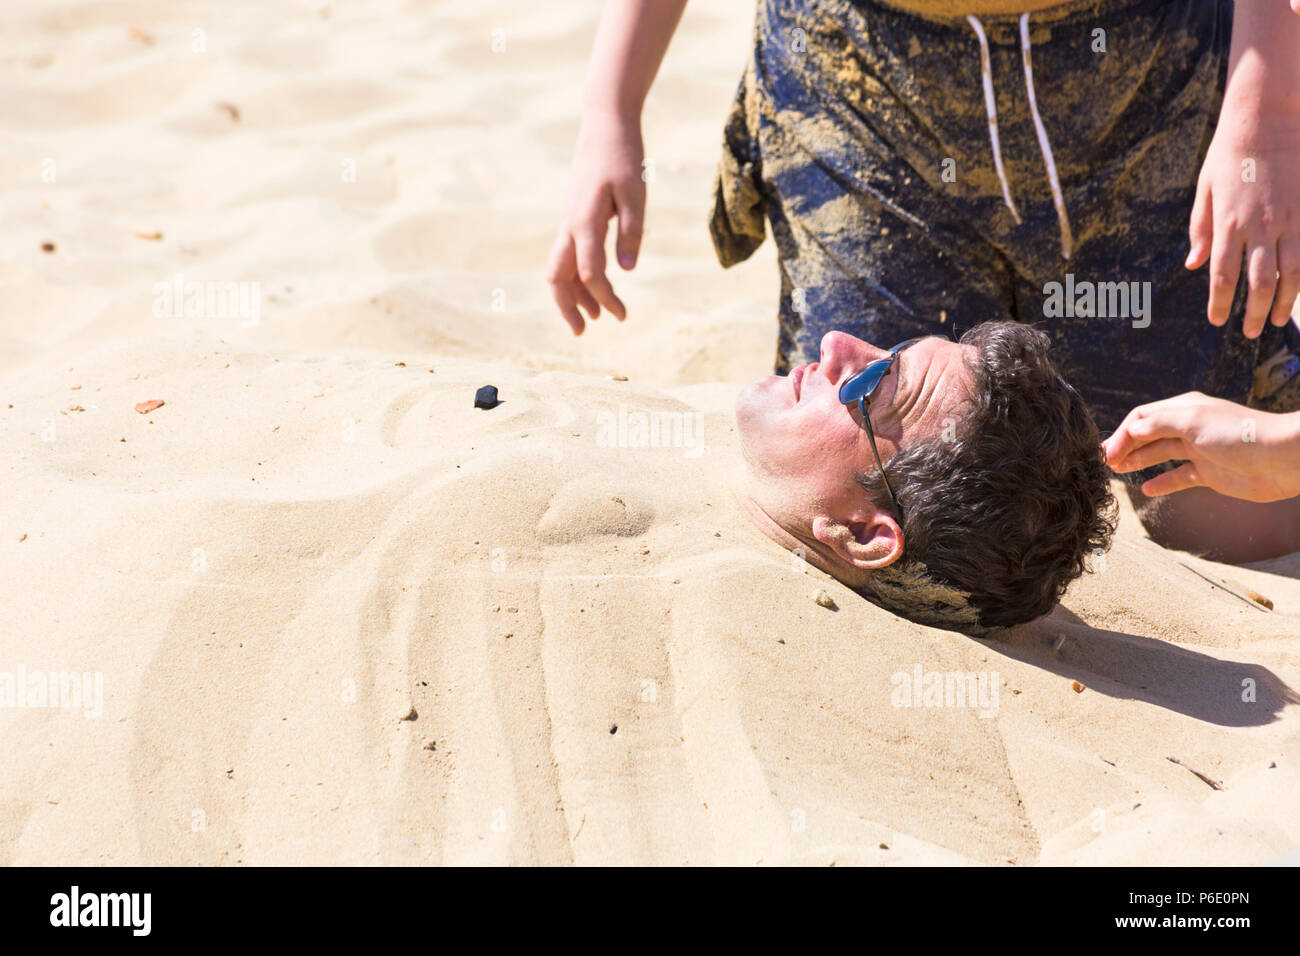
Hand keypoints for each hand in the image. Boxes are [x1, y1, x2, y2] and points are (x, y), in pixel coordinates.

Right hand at [546, 110, 645, 334]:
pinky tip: (590, 288)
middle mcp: (570, 226)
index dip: (605, 298)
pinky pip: (566, 256)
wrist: (605, 126)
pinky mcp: (572, 219)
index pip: (590, 273)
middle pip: (557, 277)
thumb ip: (631, 232)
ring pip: (558, 268)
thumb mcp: (636, 194)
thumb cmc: (624, 158)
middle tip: (584, 333)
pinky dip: (574, 277)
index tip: (623, 316)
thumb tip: (627, 270)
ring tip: (591, 320)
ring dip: (570, 296)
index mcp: (585, 221)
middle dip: (568, 308)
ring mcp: (567, 222)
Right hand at [1103, 391, 1299, 501]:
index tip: (1106, 452)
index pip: (1142, 418)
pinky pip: (1178, 477)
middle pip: (1148, 436)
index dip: (1122, 434)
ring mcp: (1198, 451)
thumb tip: (1130, 429)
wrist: (1281, 458)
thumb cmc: (1239, 434)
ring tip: (1118, 472)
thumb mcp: (1191, 421)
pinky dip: (1162, 483)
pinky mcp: (1208, 473)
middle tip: (1105, 463)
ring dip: (1138, 461)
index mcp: (1184, 409)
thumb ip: (1157, 424)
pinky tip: (1148, 489)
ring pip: (1159, 455)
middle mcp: (1188, 427)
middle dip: (1125, 447)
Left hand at [1187, 116, 1299, 338]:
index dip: (1220, 303)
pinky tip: (1297, 291)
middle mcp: (1260, 226)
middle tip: (1250, 332)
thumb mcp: (1204, 190)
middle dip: (1254, 312)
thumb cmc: (1228, 154)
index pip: (1222, 276)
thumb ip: (1200, 230)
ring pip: (1291, 273)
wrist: (1267, 118)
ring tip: (1275, 320)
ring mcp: (1288, 219)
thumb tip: (1193, 265)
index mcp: (1228, 224)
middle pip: (1260, 282)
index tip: (1216, 321)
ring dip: (1284, 301)